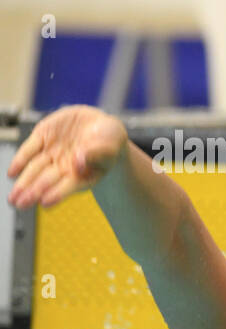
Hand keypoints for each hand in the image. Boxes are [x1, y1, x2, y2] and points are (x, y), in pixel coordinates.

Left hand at [7, 106, 128, 208]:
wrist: (99, 125)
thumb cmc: (109, 140)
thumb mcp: (109, 144)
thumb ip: (96, 153)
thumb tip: (79, 162)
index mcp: (85, 173)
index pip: (70, 185)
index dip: (58, 193)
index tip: (45, 203)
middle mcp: (65, 166)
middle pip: (47, 180)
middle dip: (33, 192)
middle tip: (20, 204)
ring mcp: (52, 152)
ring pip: (34, 168)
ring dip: (23, 183)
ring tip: (13, 198)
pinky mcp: (42, 136)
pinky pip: (29, 149)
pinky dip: (20, 160)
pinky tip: (12, 173)